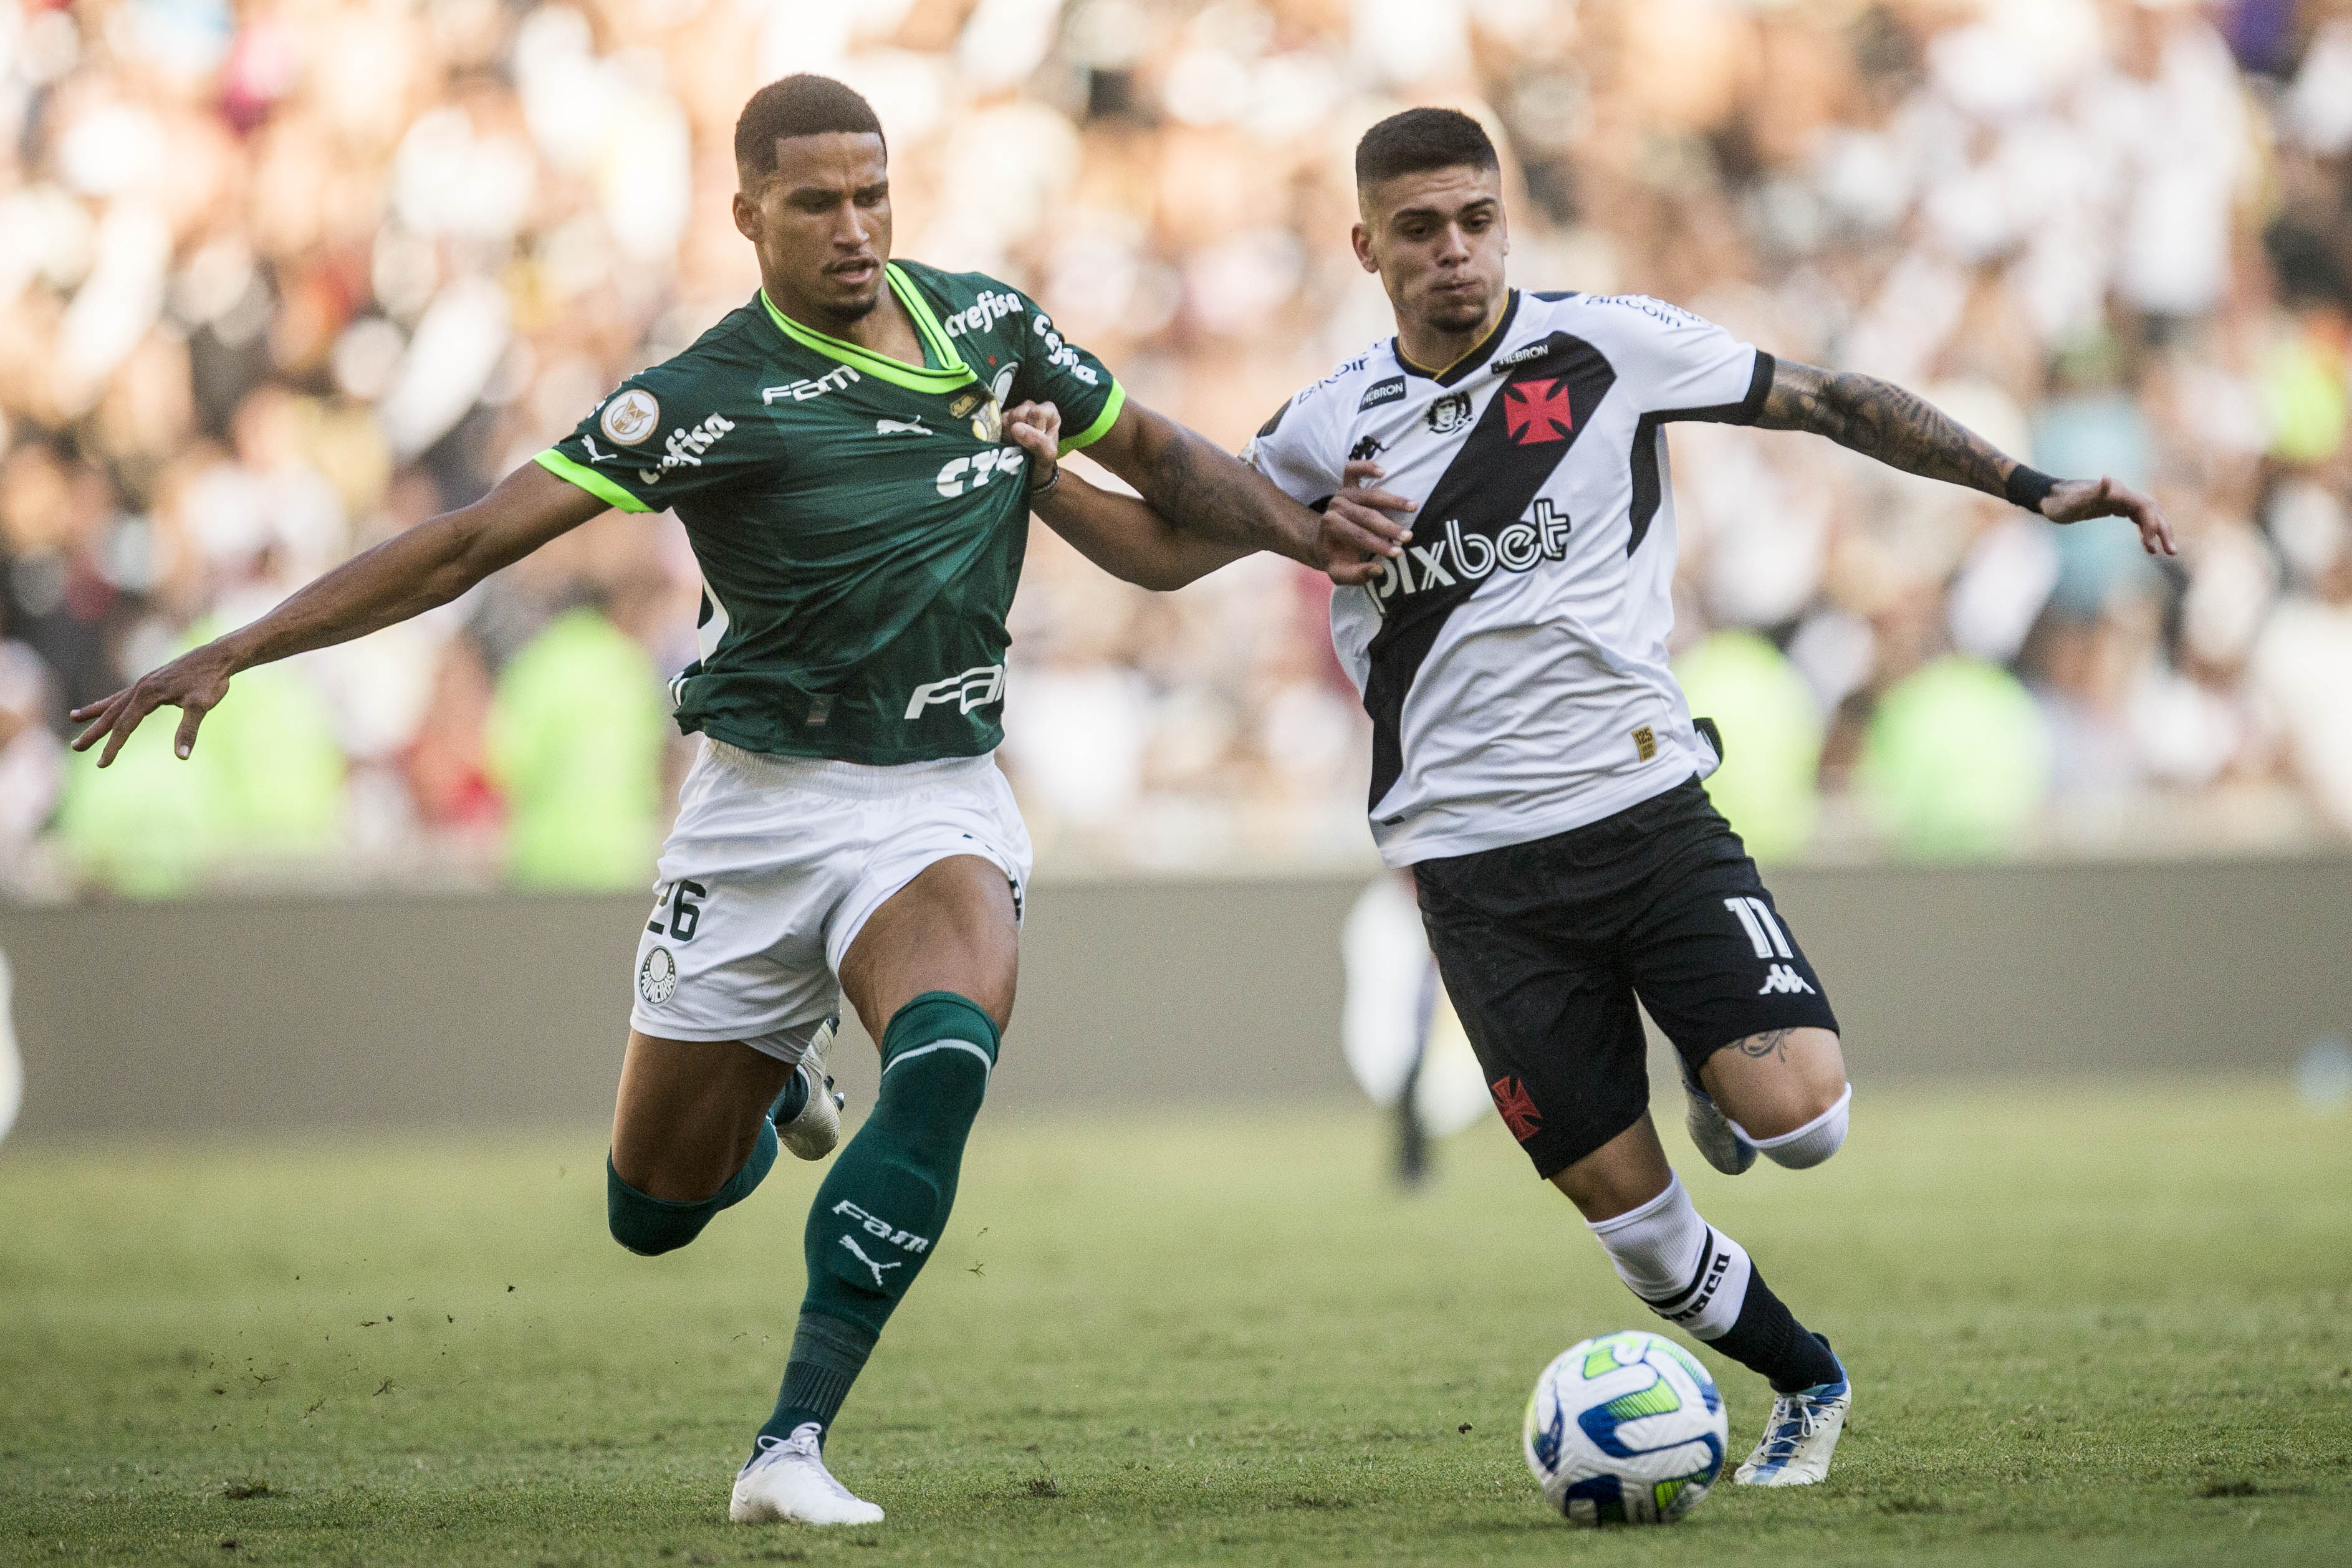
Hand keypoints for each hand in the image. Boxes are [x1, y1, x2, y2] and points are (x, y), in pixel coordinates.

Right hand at [69, 640, 240, 766]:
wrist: (217, 656)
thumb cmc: (210, 681)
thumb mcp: (201, 706)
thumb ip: (188, 731)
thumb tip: (182, 756)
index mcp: (148, 695)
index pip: (125, 726)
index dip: (113, 746)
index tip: (102, 764)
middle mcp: (140, 687)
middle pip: (112, 714)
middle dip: (93, 732)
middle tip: (75, 748)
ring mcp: (143, 683)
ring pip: (113, 702)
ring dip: (94, 713)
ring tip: (73, 718)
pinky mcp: (150, 681)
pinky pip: (123, 694)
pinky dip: (110, 701)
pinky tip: (104, 706)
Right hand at [1004, 400, 1060, 490]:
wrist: (1029, 472)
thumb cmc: (1042, 462)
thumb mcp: (1046, 456)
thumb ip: (1038, 442)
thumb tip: (1015, 428)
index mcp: (1049, 412)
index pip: (1037, 412)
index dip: (1033, 430)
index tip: (1035, 443)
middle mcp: (1032, 407)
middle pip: (1019, 413)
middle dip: (1020, 434)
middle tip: (1025, 446)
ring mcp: (1015, 411)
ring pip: (1007, 418)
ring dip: (1010, 437)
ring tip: (1018, 446)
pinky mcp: (1002, 418)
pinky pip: (997, 424)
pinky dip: (1002, 437)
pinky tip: (1009, 444)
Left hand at [1317, 458, 1417, 586]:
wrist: (1324, 542)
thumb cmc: (1336, 559)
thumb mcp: (1341, 574)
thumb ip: (1356, 575)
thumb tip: (1378, 569)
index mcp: (1330, 527)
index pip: (1357, 535)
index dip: (1378, 544)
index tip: (1397, 553)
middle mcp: (1335, 507)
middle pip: (1365, 515)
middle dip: (1389, 527)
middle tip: (1409, 537)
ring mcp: (1342, 493)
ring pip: (1369, 494)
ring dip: (1392, 500)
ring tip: (1414, 506)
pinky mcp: (1347, 484)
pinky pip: (1353, 470)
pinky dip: (1366, 467)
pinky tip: (1383, 472)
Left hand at [2042, 475, 2175, 556]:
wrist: (2050, 498)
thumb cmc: (2061, 502)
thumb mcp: (2076, 501)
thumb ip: (2095, 491)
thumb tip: (2108, 479)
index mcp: (2118, 492)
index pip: (2145, 508)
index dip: (2152, 526)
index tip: (2150, 548)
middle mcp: (2123, 493)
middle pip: (2152, 510)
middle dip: (2163, 530)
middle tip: (2171, 552)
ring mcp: (2120, 500)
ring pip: (2148, 514)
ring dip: (2158, 531)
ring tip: (2163, 551)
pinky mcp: (2115, 506)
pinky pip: (2137, 516)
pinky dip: (2145, 528)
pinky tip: (2147, 542)